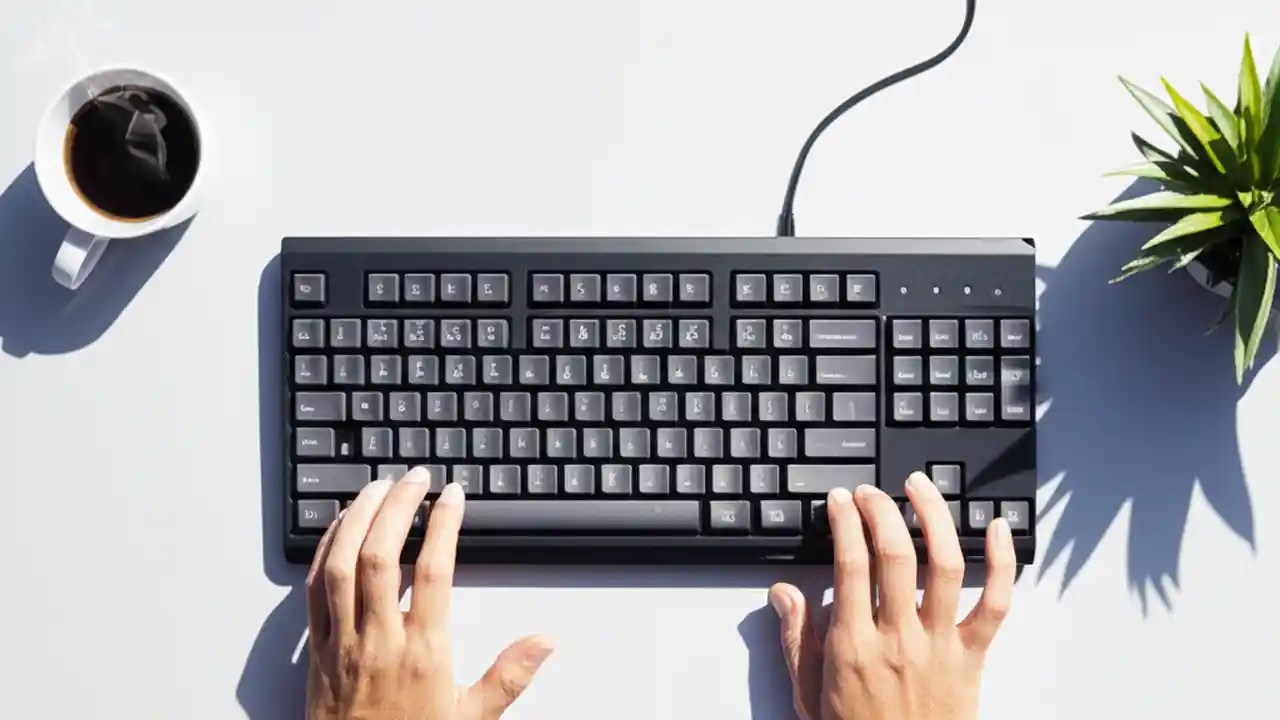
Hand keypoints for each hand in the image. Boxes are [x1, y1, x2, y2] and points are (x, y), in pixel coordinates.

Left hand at [306, 469, 552, 719]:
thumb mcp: (473, 717)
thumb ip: (510, 675)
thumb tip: (546, 641)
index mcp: (424, 654)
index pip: (433, 572)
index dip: (443, 525)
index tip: (452, 497)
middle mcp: (380, 641)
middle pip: (381, 556)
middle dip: (397, 507)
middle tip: (415, 478)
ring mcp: (343, 643)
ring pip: (342, 565)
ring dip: (358, 518)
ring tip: (377, 488)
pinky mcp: (317, 650)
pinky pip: (314, 588)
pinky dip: (326, 549)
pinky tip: (341, 527)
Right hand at [770, 472, 1015, 719]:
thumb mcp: (809, 696)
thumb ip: (797, 640)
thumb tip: (783, 593)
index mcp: (854, 647)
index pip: (850, 564)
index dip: (844, 522)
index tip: (839, 501)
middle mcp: (899, 639)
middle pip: (894, 554)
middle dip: (880, 509)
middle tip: (870, 492)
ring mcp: (940, 645)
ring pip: (944, 565)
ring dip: (933, 517)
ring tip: (920, 487)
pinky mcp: (973, 657)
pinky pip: (996, 603)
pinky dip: (1003, 562)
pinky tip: (998, 529)